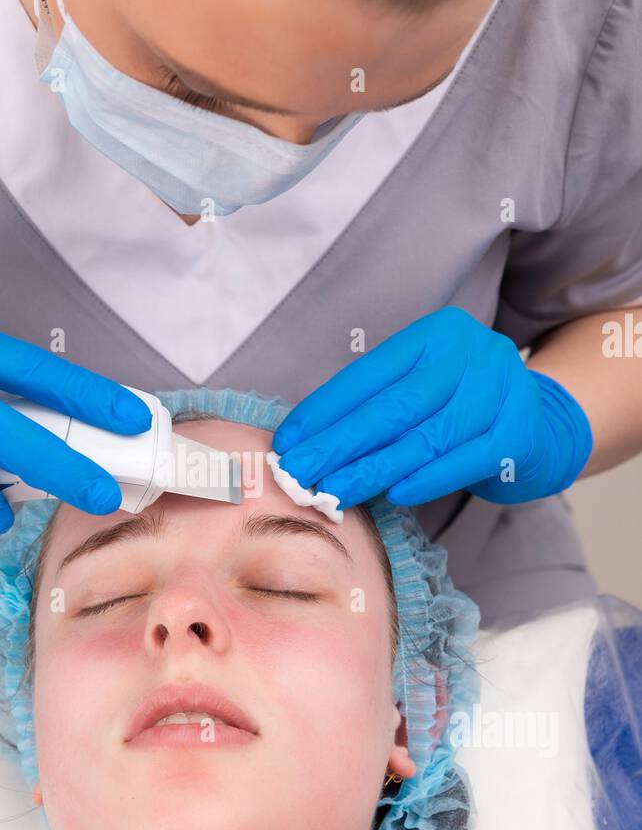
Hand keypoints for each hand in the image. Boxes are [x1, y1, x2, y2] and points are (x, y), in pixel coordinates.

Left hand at [271, 307, 592, 508]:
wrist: (543, 425)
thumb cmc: (462, 410)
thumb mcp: (424, 388)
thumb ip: (377, 404)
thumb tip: (307, 442)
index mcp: (435, 335)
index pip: (368, 376)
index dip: (324, 411)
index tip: (287, 442)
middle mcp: (471, 354)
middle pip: (393, 407)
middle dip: (339, 444)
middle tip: (299, 474)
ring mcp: (499, 393)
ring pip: (425, 437)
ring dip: (373, 469)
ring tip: (334, 492)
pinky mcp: (518, 435)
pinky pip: (463, 461)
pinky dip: (426, 479)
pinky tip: (393, 494)